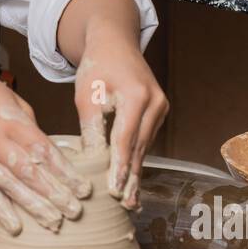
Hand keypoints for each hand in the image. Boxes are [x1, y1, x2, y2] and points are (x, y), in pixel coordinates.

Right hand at [0, 59, 91, 234]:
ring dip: (33, 206)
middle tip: (75, 211)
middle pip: (30, 172)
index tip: (83, 187)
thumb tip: (47, 149)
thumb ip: (29, 125)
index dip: (65, 171)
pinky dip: (1, 209)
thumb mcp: (10, 98)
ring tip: (53, 222)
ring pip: (10, 186)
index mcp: (10, 122)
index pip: (43, 151)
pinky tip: (15, 226)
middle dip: (54, 194)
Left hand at [75, 32, 167, 210]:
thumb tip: (91, 162)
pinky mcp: (158, 111)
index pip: (126, 140)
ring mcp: (161, 107)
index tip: (113, 191)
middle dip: (130, 177)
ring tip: (129, 200)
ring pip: (144, 146)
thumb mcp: (86, 96)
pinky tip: (132, 178)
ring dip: (135, 171)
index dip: (119, 167)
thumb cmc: (97, 66)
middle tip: (125, 205)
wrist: (114, 43)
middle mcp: (155, 102)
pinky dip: (137, 157)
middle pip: (139, 147)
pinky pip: (146, 139)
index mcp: (137, 96)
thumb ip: (91, 128)